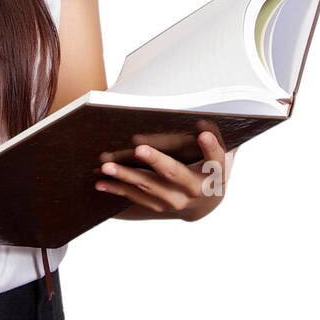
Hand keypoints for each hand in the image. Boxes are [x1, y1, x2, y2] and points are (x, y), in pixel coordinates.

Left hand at [94, 131, 229, 220]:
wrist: (205, 202)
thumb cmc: (209, 166)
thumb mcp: (218, 153)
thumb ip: (213, 135)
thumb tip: (203, 113)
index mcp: (215, 174)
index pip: (216, 159)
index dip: (210, 146)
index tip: (203, 133)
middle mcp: (195, 190)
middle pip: (174, 173)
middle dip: (155, 160)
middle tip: (139, 149)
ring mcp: (176, 201)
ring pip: (149, 186)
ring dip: (125, 175)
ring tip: (106, 166)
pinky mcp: (159, 206)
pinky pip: (136, 197)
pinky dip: (117, 189)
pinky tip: (100, 182)